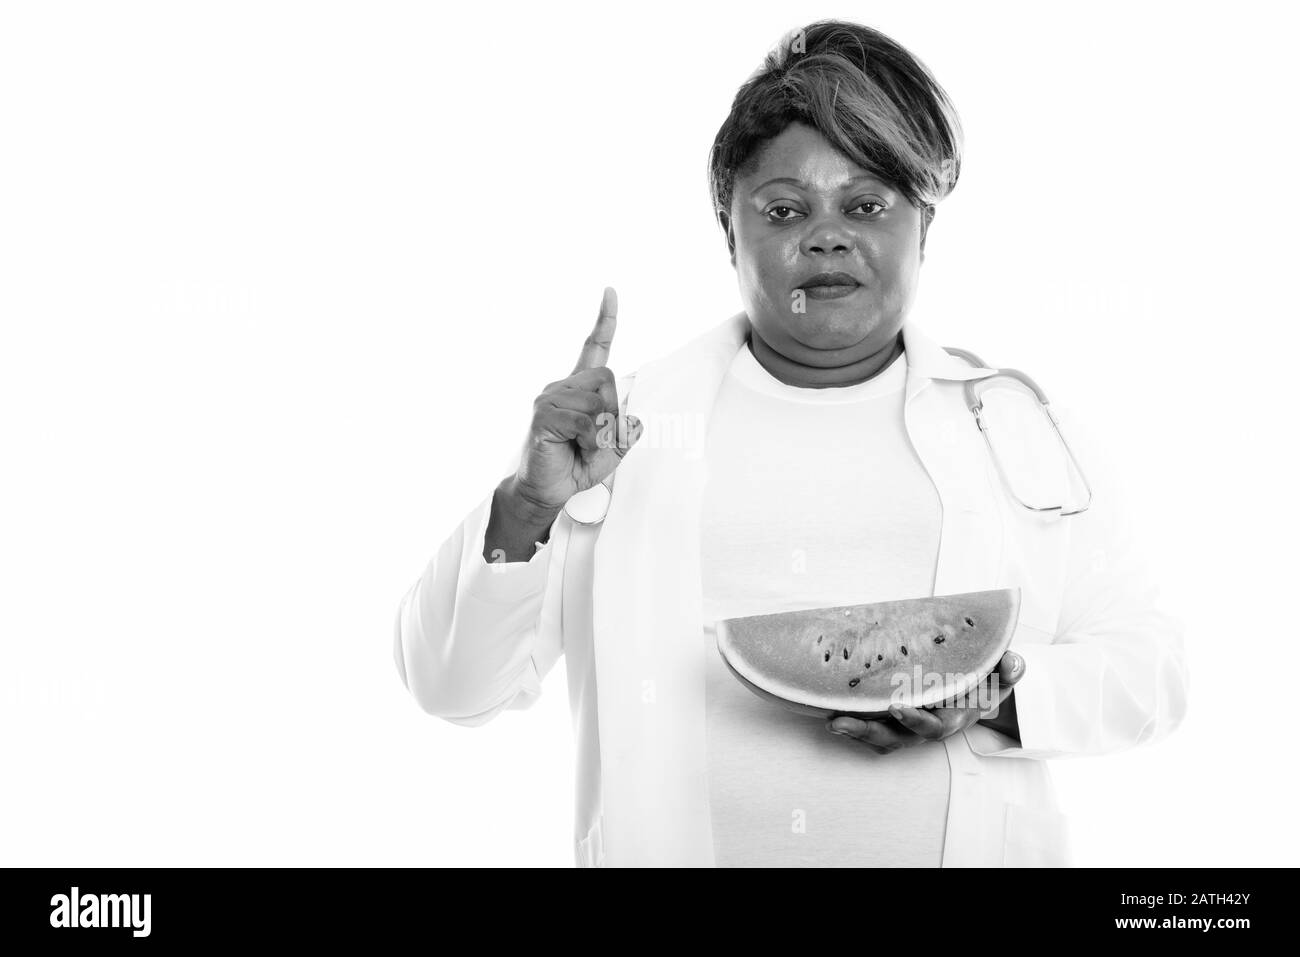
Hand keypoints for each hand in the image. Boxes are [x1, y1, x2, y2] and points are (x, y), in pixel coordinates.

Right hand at [512, 287, 643, 513]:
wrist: (545, 491)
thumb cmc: (573, 467)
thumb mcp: (611, 451)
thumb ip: (626, 433)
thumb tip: (636, 420)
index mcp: (578, 389)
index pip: (593, 347)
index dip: (605, 320)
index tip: (610, 291)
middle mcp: (561, 387)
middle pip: (607, 378)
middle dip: (612, 410)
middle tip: (596, 437)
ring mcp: (549, 398)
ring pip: (597, 402)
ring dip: (601, 432)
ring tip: (583, 447)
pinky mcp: (543, 416)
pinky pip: (584, 421)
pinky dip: (591, 440)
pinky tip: (577, 449)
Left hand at [825, 650, 1024, 752]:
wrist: (981, 686)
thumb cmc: (989, 677)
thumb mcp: (1004, 672)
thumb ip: (1009, 669)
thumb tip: (1016, 662)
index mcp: (955, 717)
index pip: (934, 726)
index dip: (915, 720)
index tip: (897, 705)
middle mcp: (930, 726)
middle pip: (897, 738)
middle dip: (868, 732)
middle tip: (838, 722)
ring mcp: (911, 725)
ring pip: (881, 736)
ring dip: (855, 730)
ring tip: (830, 720)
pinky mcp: (895, 718)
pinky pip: (874, 726)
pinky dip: (855, 720)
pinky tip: (831, 708)